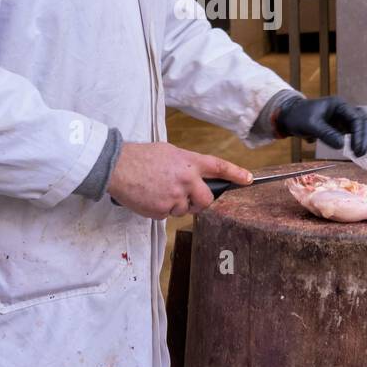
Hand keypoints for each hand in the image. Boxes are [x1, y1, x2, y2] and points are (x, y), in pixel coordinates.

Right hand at [108, 143, 252, 219]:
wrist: (118, 167)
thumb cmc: (141, 157)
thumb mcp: (169, 152)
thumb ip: (186, 165)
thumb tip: (195, 176)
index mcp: (189, 163)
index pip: (219, 168)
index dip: (236, 174)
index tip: (248, 179)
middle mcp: (187, 181)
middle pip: (206, 200)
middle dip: (200, 201)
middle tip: (189, 197)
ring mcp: (175, 197)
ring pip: (185, 209)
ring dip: (176, 204)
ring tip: (158, 190)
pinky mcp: (162, 211)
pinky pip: (168, 215)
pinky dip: (161, 209)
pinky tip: (150, 197)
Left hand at [275, 95, 366, 157]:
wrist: (289, 117)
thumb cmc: (298, 117)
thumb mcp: (311, 125)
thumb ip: (326, 133)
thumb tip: (342, 145)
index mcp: (339, 105)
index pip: (357, 118)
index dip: (359, 134)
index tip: (356, 149)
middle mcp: (344, 110)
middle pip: (363, 122)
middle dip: (364, 137)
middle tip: (359, 153)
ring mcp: (343, 118)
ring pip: (361, 127)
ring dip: (362, 140)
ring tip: (358, 154)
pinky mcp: (340, 127)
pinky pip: (353, 133)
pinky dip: (356, 141)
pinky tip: (354, 152)